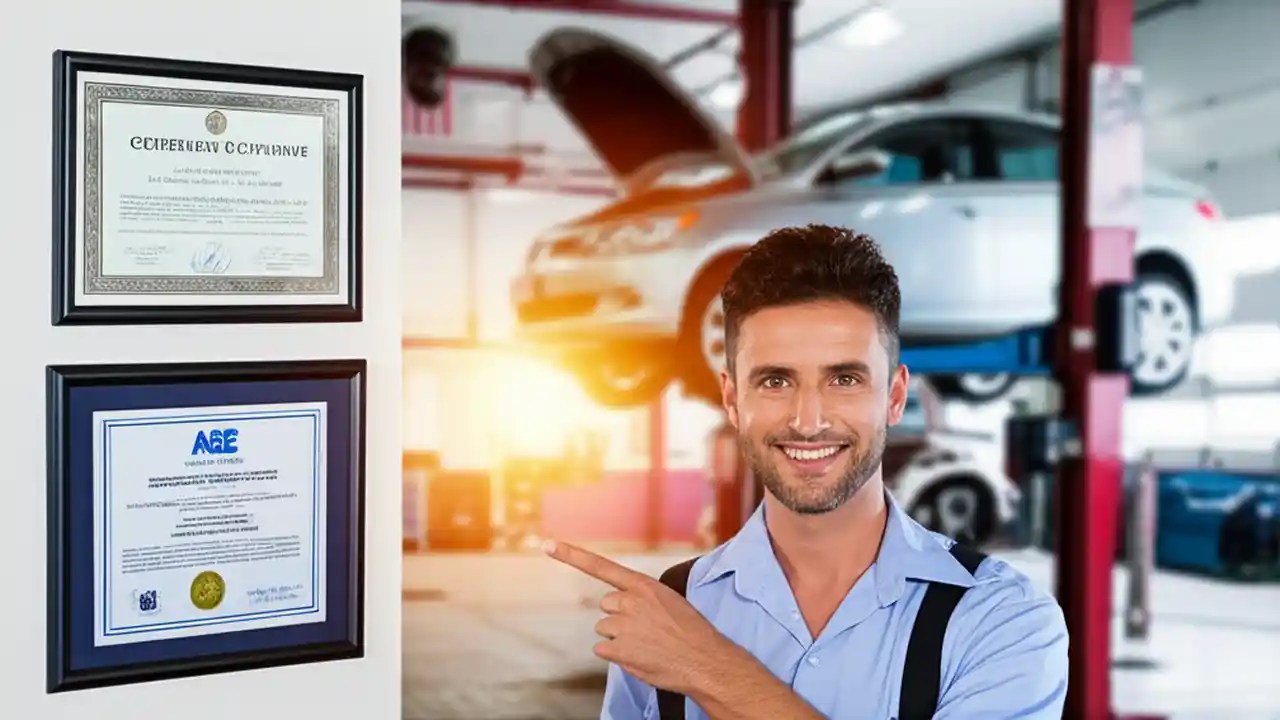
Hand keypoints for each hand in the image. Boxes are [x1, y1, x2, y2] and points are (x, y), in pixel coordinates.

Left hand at [544, 539, 732, 695]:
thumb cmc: (691, 632)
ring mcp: (622, 626)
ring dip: (619, 637)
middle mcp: (629, 602)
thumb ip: (644, 599)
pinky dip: (617, 655)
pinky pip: (603, 650)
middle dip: (619, 617)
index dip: (572, 556)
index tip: (548, 545)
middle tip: (646, 629)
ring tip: (646, 644)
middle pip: (606, 607)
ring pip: (604, 630)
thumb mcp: (670, 601)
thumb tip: (624, 611)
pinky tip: (639, 656)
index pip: (602, 567)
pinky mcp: (617, 650)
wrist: (705, 660)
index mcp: (643, 586)